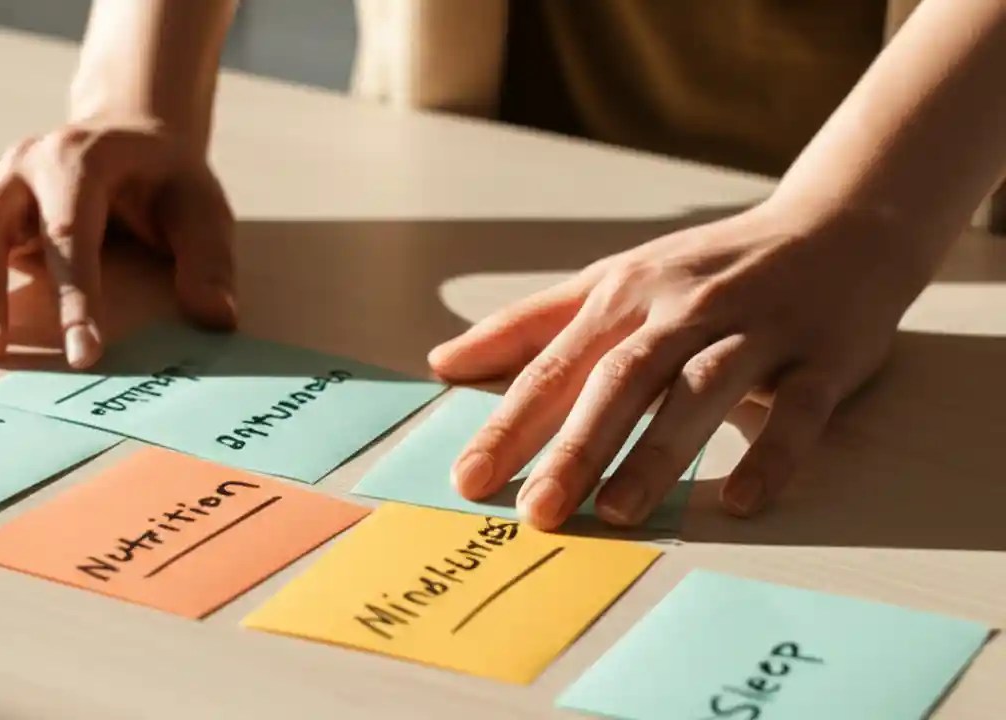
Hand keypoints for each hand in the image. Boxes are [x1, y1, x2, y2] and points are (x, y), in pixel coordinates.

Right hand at [0, 118, 235, 367]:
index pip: (71, 234)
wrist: (138, 136)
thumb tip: (216, 317)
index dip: (75, 297)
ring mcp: (2, 181)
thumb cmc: (169, 181)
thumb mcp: (202, 209)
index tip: (84, 353)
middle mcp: (30, 164)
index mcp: (83, 159)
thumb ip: (209, 260)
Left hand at [429, 201, 937, 528]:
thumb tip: (443, 361)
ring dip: (658, 450)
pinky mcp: (823, 357)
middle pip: (621, 377)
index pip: (555, 364)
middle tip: (538, 511)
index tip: (470, 478)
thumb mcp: (613, 280)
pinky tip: (739, 500)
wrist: (838, 224)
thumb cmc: (706, 269)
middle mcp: (684, 308)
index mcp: (625, 294)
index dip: (511, 423)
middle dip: (576, 445)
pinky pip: (798, 410)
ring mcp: (756, 329)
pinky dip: (771, 454)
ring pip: (701, 389)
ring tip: (617, 510)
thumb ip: (530, 324)